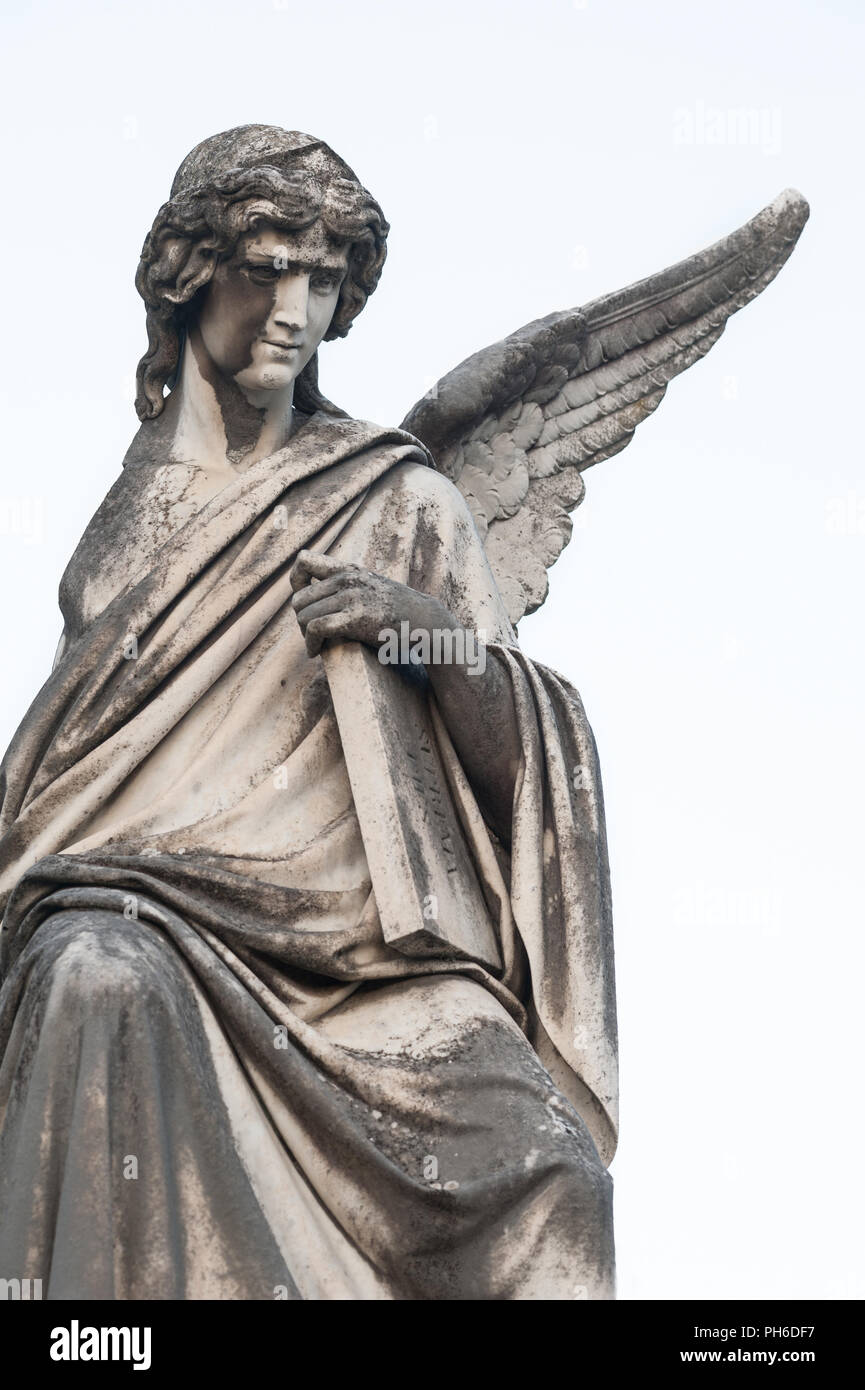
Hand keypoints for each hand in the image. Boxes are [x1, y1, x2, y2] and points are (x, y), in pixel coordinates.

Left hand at [289, 549, 451, 658]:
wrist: (426, 622)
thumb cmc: (400, 612)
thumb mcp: (374, 587)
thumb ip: (351, 586)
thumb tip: (325, 598)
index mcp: (349, 570)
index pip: (303, 561)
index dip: (295, 582)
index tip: (305, 602)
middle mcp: (347, 579)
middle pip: (299, 599)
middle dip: (302, 620)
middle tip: (314, 634)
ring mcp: (351, 597)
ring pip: (304, 616)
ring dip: (306, 636)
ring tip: (317, 645)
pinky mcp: (354, 618)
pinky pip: (316, 629)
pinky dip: (311, 644)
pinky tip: (316, 653)